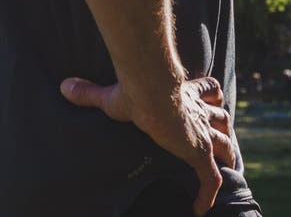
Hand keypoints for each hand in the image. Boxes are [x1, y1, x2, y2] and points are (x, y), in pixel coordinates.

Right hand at [60, 74, 234, 214]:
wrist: (150, 90)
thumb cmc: (133, 90)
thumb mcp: (109, 95)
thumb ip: (89, 93)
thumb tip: (65, 85)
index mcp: (184, 94)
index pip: (208, 91)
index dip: (210, 97)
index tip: (210, 103)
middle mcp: (198, 111)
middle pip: (222, 118)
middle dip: (223, 128)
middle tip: (222, 141)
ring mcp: (201, 133)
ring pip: (224, 145)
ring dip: (225, 156)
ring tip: (223, 168)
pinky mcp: (199, 152)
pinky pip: (210, 179)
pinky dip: (207, 194)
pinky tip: (199, 209)